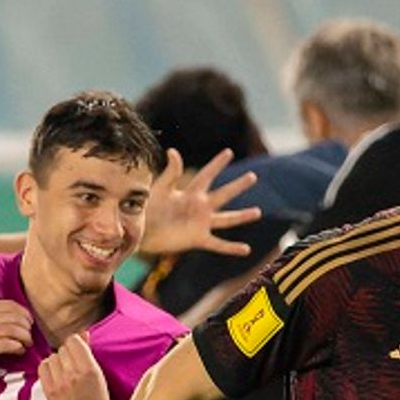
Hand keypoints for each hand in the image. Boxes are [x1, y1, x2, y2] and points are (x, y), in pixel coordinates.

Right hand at [0, 299, 32, 378]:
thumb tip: (5, 324)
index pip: (10, 305)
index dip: (24, 313)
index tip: (28, 323)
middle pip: (15, 316)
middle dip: (27, 326)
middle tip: (29, 336)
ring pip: (13, 329)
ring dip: (25, 337)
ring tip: (26, 344)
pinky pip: (6, 344)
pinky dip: (17, 347)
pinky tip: (19, 351)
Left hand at [39, 334, 118, 399]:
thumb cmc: (98, 399)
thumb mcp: (98, 374)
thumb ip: (88, 351)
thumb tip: (83, 332)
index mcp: (89, 369)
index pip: (73, 341)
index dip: (75, 344)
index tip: (78, 351)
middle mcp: (73, 375)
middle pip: (62, 349)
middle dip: (68, 354)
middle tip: (73, 366)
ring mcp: (60, 384)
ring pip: (52, 357)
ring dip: (58, 362)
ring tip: (65, 373)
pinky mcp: (49, 392)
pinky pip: (42, 368)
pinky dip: (48, 369)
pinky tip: (55, 376)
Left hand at [140, 147, 263, 257]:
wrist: (141, 232)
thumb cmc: (148, 208)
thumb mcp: (160, 188)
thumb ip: (171, 172)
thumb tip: (173, 150)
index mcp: (190, 193)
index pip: (207, 175)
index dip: (217, 164)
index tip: (229, 152)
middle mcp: (199, 207)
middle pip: (223, 194)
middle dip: (238, 186)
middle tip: (253, 176)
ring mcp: (201, 223)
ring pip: (227, 219)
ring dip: (242, 216)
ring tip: (258, 212)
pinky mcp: (198, 239)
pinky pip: (218, 244)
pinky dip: (232, 248)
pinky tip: (246, 250)